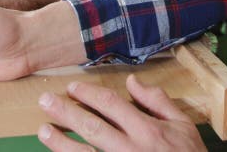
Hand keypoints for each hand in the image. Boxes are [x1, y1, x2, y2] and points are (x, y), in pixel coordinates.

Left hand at [37, 75, 206, 151]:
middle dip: (66, 112)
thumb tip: (132, 81)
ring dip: (61, 143)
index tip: (71, 87)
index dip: (88, 94)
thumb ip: (157, 101)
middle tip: (45, 100)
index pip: (111, 104)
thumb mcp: (183, 125)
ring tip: (43, 131)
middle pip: (91, 126)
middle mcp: (131, 149)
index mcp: (147, 130)